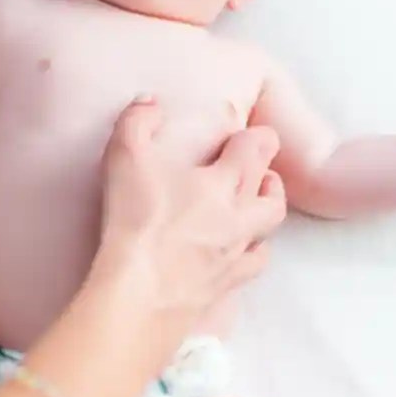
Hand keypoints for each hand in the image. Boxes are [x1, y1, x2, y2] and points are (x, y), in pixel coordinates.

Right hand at [95, 97, 286, 322]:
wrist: (140, 295)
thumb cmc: (136, 223)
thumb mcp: (125, 160)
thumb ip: (136, 123)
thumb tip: (150, 101)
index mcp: (220, 183)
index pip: (252, 152)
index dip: (256, 140)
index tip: (256, 134)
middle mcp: (237, 218)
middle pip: (270, 193)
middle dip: (270, 176)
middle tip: (265, 168)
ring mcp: (234, 255)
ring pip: (269, 231)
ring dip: (269, 213)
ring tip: (261, 206)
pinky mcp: (225, 287)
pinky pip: (252, 268)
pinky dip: (253, 256)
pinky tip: (245, 254)